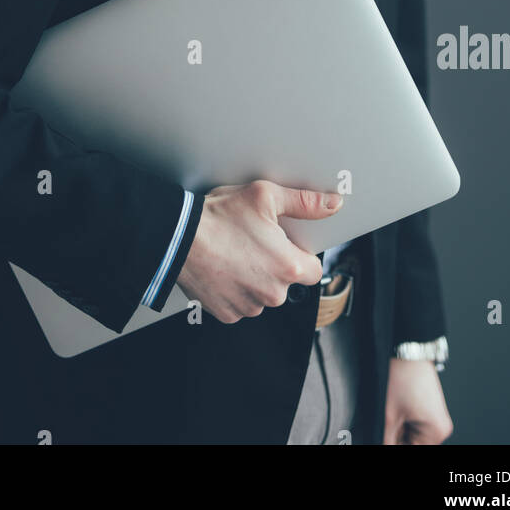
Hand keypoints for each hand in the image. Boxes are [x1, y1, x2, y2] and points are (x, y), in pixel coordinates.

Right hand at [175, 180, 342, 323]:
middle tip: (254, 242)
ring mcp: (249, 306)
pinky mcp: (227, 313)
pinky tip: (223, 267)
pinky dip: (234, 288)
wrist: (177, 239)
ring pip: (262, 294)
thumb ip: (303, 202)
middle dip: (275, 264)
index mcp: (288, 266)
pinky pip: (240, 303)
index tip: (285, 243)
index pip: (314, 270)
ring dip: (254, 278)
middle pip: (286, 282)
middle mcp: (272, 293)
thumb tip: (332, 204)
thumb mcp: (265, 196)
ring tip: (234, 252)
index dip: (301, 254)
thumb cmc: (219, 217)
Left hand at [383, 357, 453, 443]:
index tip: (388, 441)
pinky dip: (407, 424)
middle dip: (400, 439)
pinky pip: (419, 427)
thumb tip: (384, 446)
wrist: (411, 354)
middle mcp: (442, 428)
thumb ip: (388, 439)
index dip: (397, 446)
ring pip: (416, 437)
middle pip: (416, 444)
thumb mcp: (390, 415)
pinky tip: (399, 412)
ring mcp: (439, 419)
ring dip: (403, 432)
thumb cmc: (405, 377)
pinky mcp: (433, 412)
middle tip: (390, 427)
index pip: (414, 451)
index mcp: (436, 432)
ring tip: (395, 415)